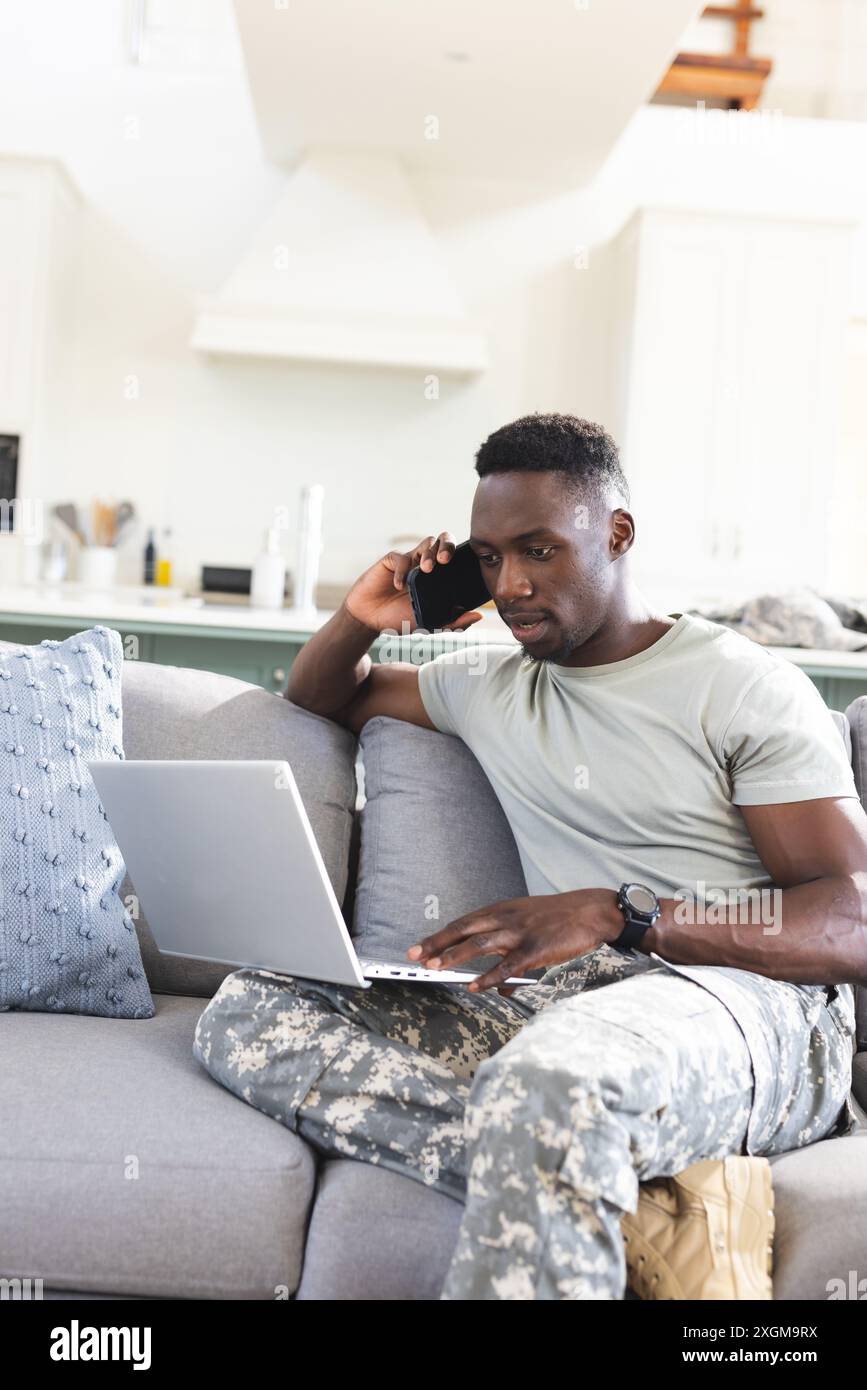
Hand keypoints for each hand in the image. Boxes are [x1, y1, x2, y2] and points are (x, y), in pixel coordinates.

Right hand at [344, 532, 483, 634]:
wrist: (370, 620)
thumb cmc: (399, 620)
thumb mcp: (429, 625)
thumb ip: (453, 623)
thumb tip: (478, 616)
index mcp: (439, 577)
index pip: (456, 557)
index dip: (462, 556)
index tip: (465, 566)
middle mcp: (426, 564)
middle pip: (443, 540)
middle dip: (448, 545)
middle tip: (446, 560)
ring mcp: (409, 561)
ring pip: (426, 543)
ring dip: (429, 554)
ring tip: (427, 570)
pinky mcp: (391, 561)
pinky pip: (401, 557)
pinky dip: (402, 570)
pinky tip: (399, 586)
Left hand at [407, 889, 623, 993]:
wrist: (591, 912)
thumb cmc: (560, 919)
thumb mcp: (530, 928)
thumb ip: (511, 955)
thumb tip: (503, 987)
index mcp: (501, 910)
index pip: (462, 923)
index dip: (439, 936)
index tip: (418, 946)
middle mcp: (505, 918)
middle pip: (463, 929)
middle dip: (436, 943)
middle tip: (414, 956)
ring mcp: (519, 933)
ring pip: (479, 944)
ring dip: (454, 956)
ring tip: (434, 968)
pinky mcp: (535, 949)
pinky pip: (507, 966)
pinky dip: (489, 977)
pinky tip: (475, 986)